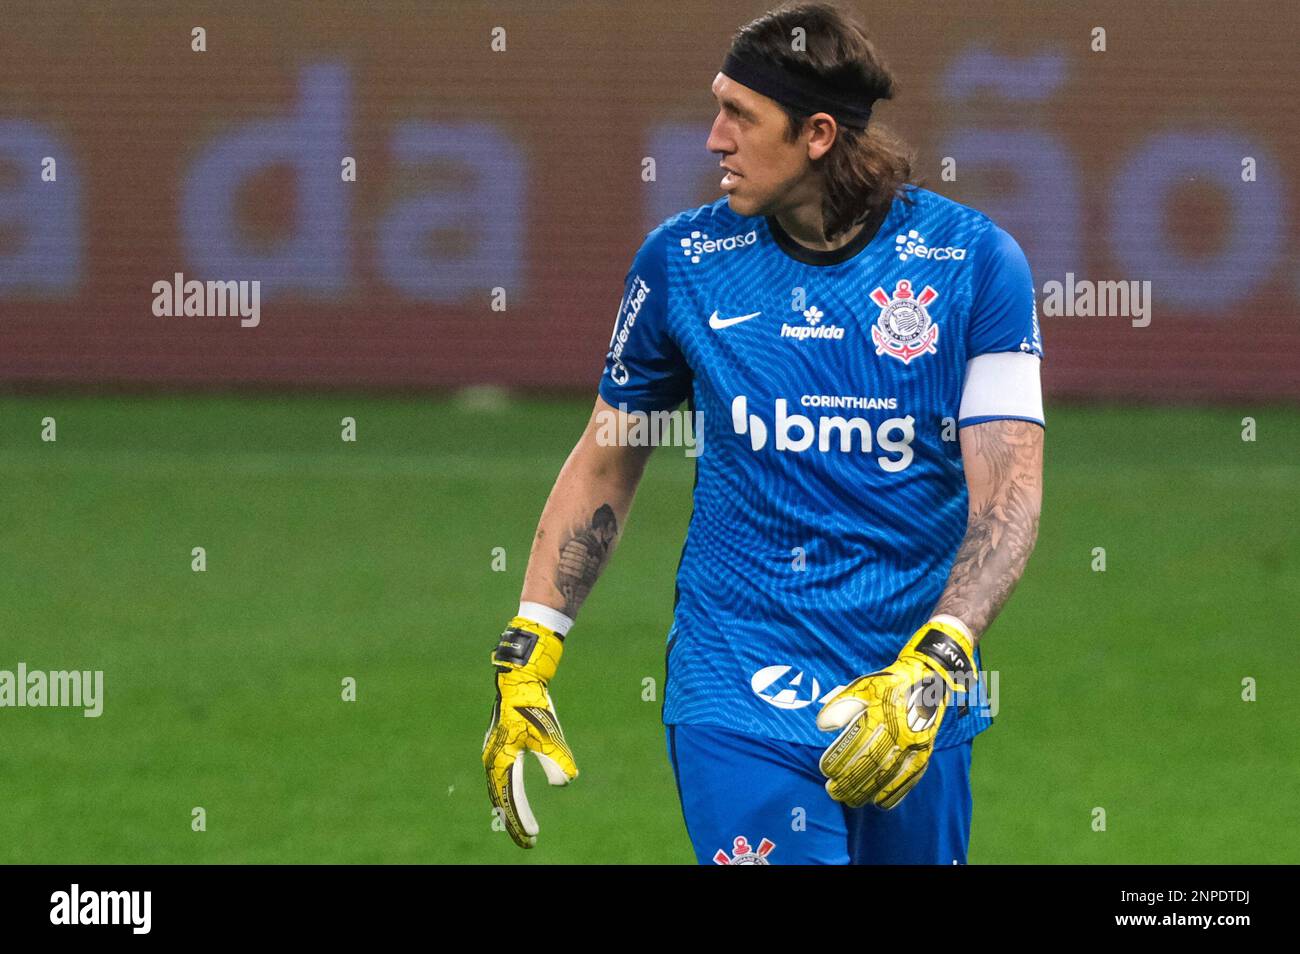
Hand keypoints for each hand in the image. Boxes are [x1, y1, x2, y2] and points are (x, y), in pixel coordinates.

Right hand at [482, 617, 578, 847]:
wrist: (518, 679)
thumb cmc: (533, 705)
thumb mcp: (549, 733)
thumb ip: (556, 758)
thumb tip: (565, 782)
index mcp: (502, 759)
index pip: (510, 799)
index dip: (521, 821)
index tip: (532, 839)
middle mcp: (493, 759)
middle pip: (500, 799)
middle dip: (514, 821)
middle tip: (528, 841)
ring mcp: (492, 752)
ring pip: (498, 789)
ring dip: (509, 808)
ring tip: (521, 826)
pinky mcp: (497, 745)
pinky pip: (499, 777)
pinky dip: (505, 792)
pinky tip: (512, 797)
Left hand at [816, 616, 975, 809]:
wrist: (929, 678)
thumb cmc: (890, 683)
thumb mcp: (864, 686)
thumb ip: (842, 704)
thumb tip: (823, 726)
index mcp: (882, 712)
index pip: (857, 742)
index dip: (840, 759)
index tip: (826, 771)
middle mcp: (900, 731)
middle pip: (872, 762)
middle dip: (850, 781)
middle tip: (833, 792)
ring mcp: (915, 743)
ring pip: (889, 774)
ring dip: (868, 791)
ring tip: (851, 801)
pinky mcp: (926, 751)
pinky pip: (911, 777)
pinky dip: (895, 793)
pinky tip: (880, 803)